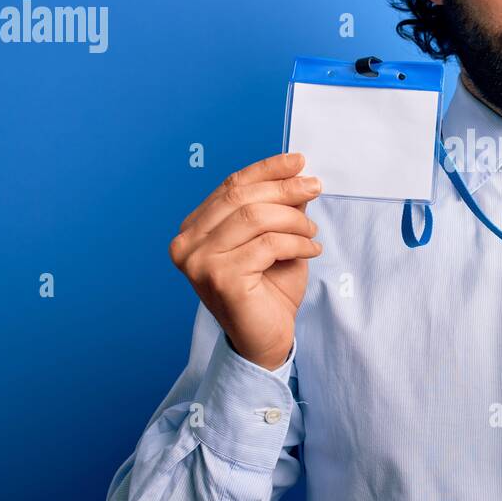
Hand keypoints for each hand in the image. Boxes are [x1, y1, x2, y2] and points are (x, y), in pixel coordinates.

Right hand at [169, 152, 322, 370]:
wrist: (266, 340)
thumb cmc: (268, 290)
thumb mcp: (276, 239)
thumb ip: (278, 208)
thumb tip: (296, 174)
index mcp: (194, 229)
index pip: (231, 186)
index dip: (266, 169)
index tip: (298, 161)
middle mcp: (187, 243)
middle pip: (241, 197)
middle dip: (284, 188)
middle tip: (315, 187)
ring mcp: (198, 261)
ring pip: (255, 217)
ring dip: (293, 219)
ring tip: (312, 231)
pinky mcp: (220, 278)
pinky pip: (267, 244)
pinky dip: (296, 242)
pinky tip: (311, 250)